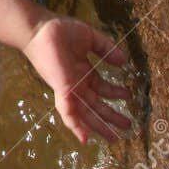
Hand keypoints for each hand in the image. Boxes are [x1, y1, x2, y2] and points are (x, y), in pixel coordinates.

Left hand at [21, 15, 132, 143]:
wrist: (39, 29)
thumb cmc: (60, 31)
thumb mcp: (90, 38)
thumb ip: (106, 48)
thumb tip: (123, 61)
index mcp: (82, 73)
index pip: (101, 89)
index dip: (114, 94)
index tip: (128, 96)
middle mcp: (76, 84)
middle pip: (96, 105)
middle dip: (111, 116)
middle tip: (127, 125)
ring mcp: (68, 89)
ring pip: (85, 113)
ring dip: (99, 126)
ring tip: (114, 137)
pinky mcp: (62, 90)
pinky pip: (68, 112)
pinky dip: (76, 125)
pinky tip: (85, 139)